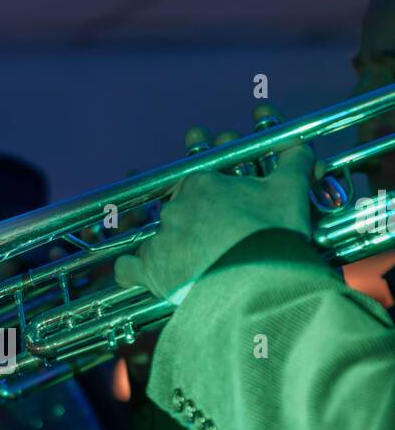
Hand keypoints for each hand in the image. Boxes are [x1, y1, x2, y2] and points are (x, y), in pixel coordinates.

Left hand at [114, 132, 315, 305]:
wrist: (259, 280)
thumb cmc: (273, 233)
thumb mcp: (290, 191)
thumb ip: (294, 163)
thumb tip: (301, 148)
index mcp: (202, 183)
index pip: (198, 185)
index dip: (213, 197)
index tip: (225, 209)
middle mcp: (175, 207)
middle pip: (179, 212)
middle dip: (194, 224)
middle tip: (214, 240)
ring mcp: (161, 239)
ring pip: (157, 239)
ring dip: (169, 249)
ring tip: (188, 265)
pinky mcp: (151, 271)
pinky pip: (128, 269)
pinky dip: (132, 272)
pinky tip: (138, 275)